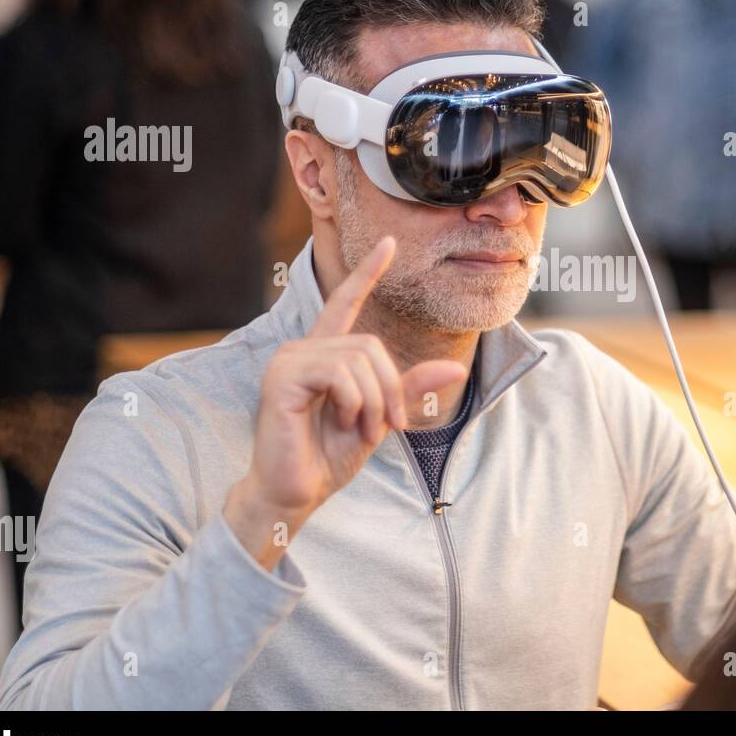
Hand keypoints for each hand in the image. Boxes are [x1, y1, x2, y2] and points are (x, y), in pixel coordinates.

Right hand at [224, 237, 467, 568]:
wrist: (296, 492)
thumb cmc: (328, 457)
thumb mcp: (379, 418)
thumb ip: (408, 389)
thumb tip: (454, 368)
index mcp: (324, 355)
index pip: (345, 302)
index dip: (369, 272)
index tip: (391, 242)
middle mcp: (302, 350)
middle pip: (371, 345)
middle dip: (390, 389)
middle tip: (385, 426)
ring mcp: (288, 361)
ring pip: (359, 359)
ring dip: (373, 401)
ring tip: (362, 429)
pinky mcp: (281, 379)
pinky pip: (339, 374)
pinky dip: (354, 402)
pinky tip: (341, 422)